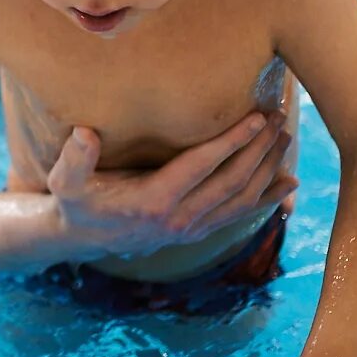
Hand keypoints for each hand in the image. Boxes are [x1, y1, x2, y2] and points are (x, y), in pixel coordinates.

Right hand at [49, 112, 295, 257]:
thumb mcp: (66, 182)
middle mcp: (178, 219)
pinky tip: (290, 183)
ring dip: (267, 169)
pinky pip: (240, 215)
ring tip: (285, 138)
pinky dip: (268, 200)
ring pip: (241, 199)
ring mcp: (190, 228)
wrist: (82, 238)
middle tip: (278, 118)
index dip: (231, 142)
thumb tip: (85, 134)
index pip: (201, 167)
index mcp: (152, 201)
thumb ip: (74, 157)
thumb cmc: (76, 201)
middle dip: (258, 150)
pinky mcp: (196, 231)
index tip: (255, 119)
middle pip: (231, 181)